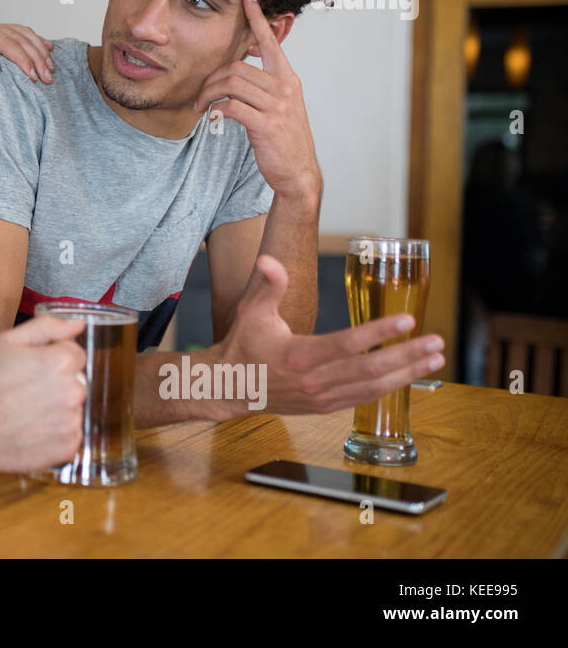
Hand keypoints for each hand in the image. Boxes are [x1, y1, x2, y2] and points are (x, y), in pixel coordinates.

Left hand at [0, 16, 54, 100]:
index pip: (7, 43)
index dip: (23, 60)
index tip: (33, 77)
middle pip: (20, 39)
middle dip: (37, 59)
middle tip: (48, 78)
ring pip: (25, 35)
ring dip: (40, 52)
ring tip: (51, 70)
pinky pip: (23, 34)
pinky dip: (37, 43)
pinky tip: (48, 51)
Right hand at [0, 314, 86, 472]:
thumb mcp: (8, 341)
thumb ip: (47, 327)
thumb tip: (78, 323)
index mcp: (62, 362)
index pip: (76, 355)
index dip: (53, 360)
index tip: (34, 370)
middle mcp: (74, 391)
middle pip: (77, 382)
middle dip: (58, 384)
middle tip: (28, 392)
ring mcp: (72, 421)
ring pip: (73, 408)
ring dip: (58, 409)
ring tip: (28, 412)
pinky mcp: (68, 446)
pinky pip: (70, 433)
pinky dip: (56, 433)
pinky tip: (32, 429)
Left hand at [193, 0, 319, 201]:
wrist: (297, 172)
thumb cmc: (283, 139)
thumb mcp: (279, 107)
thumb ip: (264, 88)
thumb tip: (235, 75)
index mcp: (288, 79)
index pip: (272, 42)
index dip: (258, 19)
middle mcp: (285, 88)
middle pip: (237, 67)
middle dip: (211, 79)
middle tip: (199, 95)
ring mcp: (277, 107)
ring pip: (232, 85)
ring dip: (208, 94)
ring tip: (200, 106)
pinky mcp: (266, 125)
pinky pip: (232, 107)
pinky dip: (216, 110)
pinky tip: (212, 118)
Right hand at [216, 255, 444, 416]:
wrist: (230, 387)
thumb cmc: (244, 345)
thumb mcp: (251, 311)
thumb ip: (268, 286)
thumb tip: (270, 260)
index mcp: (298, 355)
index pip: (347, 345)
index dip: (379, 332)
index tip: (407, 321)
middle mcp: (314, 381)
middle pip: (370, 369)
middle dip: (407, 356)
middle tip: (436, 343)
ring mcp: (322, 397)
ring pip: (373, 387)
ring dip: (407, 373)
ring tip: (435, 359)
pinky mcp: (324, 407)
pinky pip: (364, 398)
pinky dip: (389, 387)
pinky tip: (408, 376)